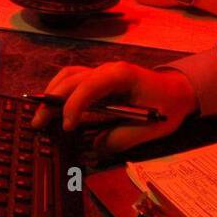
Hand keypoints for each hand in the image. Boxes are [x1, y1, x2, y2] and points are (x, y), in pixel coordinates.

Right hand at [30, 62, 197, 154]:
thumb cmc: (167, 106)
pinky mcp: (97, 80)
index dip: (74, 105)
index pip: (89, 86)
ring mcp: (101, 72)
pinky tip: (51, 108)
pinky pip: (72, 80)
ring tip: (40, 116)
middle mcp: (107, 69)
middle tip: (38, 124)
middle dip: (52, 101)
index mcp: (121, 75)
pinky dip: (58, 92)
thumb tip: (95, 147)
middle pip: (72, 80)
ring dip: (51, 94)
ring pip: (68, 76)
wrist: (178, 90)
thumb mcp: (150, 128)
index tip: (67, 127)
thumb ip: (122, 138)